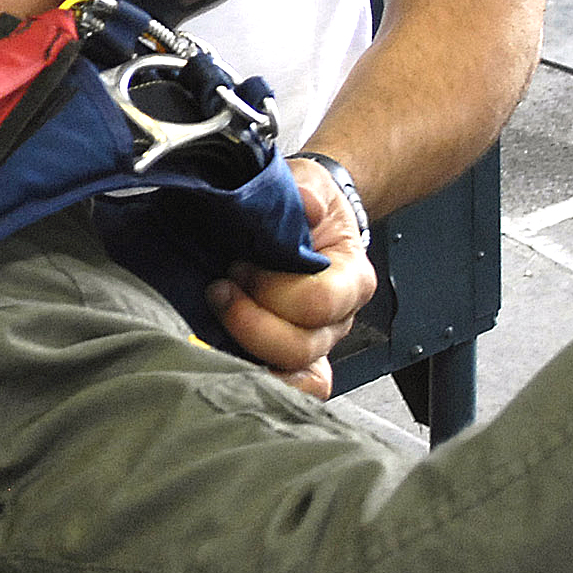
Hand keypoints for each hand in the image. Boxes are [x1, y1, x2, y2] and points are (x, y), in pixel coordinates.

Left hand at [208, 157, 379, 400]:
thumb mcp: (307, 182)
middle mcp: (339, 320)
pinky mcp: (291, 359)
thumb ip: (305, 188)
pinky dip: (259, 383)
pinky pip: (289, 390)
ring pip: (293, 376)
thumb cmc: (305, 205)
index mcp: (351, 279)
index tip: (239, 265)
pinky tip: (227, 361)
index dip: (271, 288)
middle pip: (302, 348)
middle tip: (221, 290)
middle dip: (250, 321)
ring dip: (246, 351)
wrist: (302, 217)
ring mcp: (316, 345)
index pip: (318, 303)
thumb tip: (304, 203)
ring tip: (220, 316)